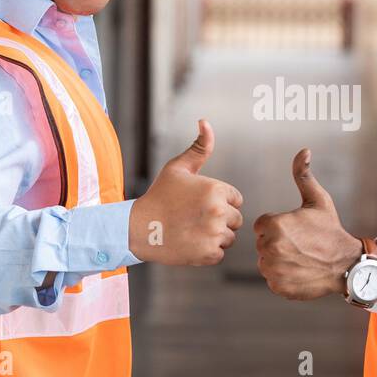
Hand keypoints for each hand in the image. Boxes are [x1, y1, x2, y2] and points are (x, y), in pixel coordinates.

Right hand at [130, 119, 243, 265]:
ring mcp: (214, 234)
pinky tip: (190, 242)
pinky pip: (219, 253)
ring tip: (192, 230)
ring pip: (229, 237)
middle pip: (235, 219)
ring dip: (215, 236)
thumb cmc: (159, 195)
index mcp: (216, 189)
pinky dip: (207, 252)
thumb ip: (199, 147)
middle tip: (194, 218)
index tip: (199, 204)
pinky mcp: (209, 254)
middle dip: (220, 219)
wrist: (140, 228)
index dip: (219, 201)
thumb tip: (205, 122)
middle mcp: (218, 211)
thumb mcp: (178, 168)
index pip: (236, 200)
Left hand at [254, 148, 362, 299]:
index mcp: (274, 225)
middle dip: (278, 243)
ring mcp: (273, 269)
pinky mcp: (278, 286)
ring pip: (266, 262)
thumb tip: (304, 151)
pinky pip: (272, 279)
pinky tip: (300, 271)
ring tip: (301, 257)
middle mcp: (269, 247)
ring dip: (279, 260)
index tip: (296, 230)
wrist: (347, 264)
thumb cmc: (331, 230)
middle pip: (262, 244)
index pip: (262, 225)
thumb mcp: (318, 200)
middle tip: (300, 244)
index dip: (279, 226)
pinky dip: (283, 277)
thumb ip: (303, 175)